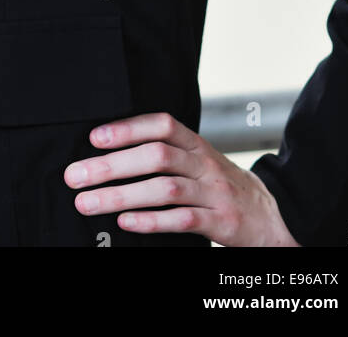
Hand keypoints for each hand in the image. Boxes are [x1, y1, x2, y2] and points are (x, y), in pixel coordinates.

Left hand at [63, 111, 300, 246]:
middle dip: (111, 166)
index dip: (128, 128)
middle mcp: (205, 164)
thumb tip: (110, 153)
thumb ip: (167, 154)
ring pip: (164, 189)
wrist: (271, 216)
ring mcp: (214, 194)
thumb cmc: (220, 186)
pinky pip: (182, 220)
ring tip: (88, 203)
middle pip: (156, 157)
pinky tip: (125, 223)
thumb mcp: (199, 161)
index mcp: (197, 144)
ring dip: (121, 196)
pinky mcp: (221, 223)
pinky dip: (151, 221)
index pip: (162, 125)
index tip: (94, 138)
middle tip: (76, 176)